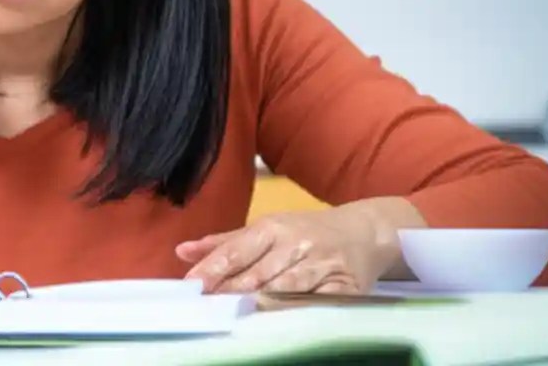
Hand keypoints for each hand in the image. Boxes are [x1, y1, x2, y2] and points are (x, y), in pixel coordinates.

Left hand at [175, 197, 424, 294]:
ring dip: (259, 303)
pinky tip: (279, 322)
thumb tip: (182, 251)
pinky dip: (298, 311)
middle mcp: (295, 243)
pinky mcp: (345, 285)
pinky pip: (317, 302)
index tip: (191, 286)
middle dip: (230, 291)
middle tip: (206, 307)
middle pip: (256, 273)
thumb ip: (225, 243)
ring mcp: (321, 264)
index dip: (213, 269)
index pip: (236, 251)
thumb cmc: (305, 232)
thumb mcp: (265, 229)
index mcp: (272, 227)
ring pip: (284, 288)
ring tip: (235, 316)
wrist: (365, 231)